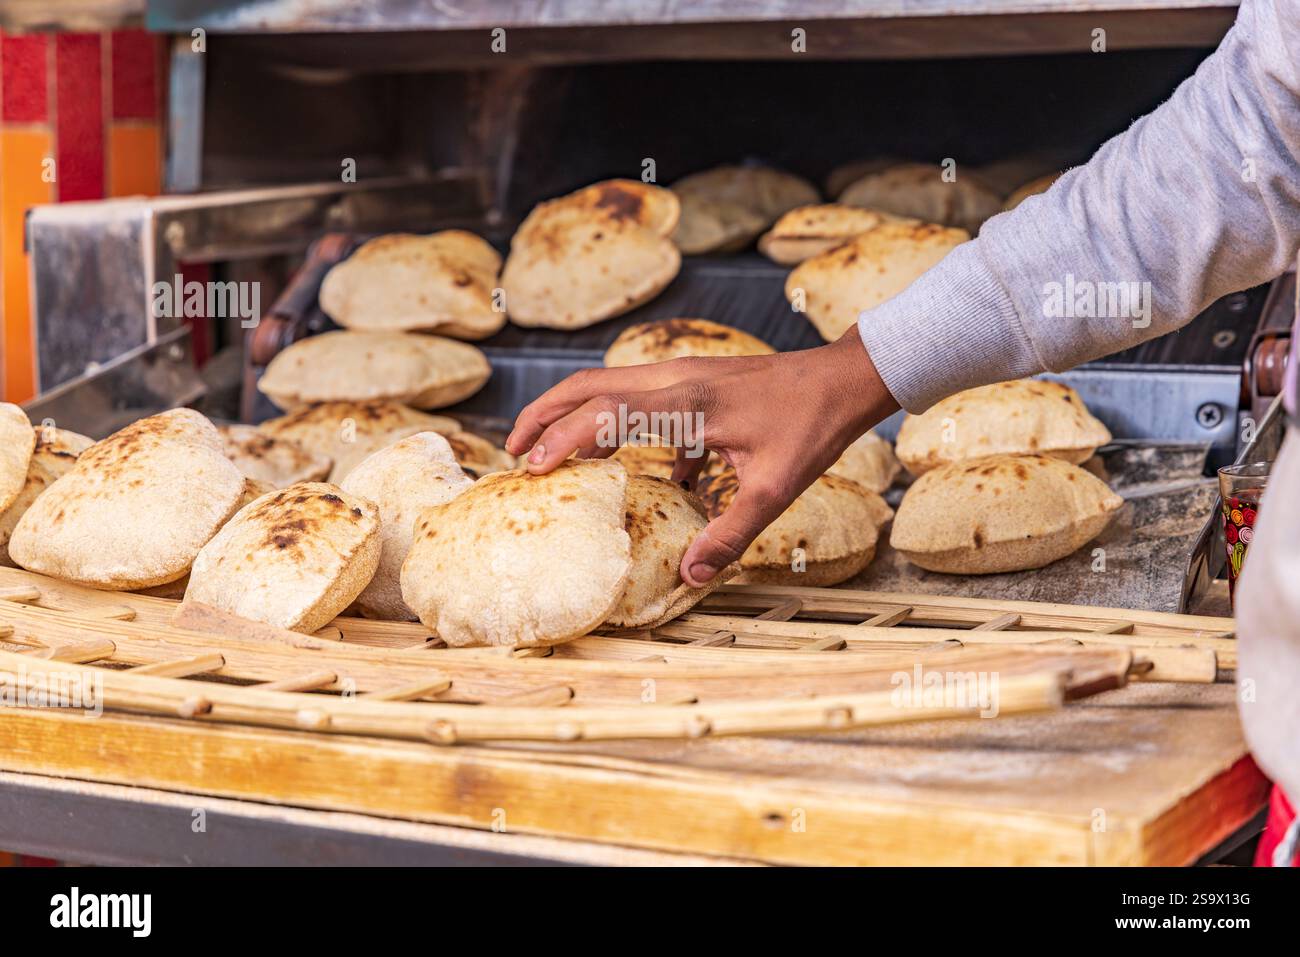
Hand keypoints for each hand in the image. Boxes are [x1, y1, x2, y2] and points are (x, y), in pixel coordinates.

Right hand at [505, 327, 899, 586]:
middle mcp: (673, 378)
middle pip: (588, 384)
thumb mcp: (775, 489)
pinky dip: (615, 426)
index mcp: (685, 400)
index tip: (531, 469)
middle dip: (544, 415)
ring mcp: (681, 376)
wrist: (845, 379)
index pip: (604, 411)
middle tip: (511, 453)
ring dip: (572, 415)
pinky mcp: (693, 384)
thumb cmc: (812, 427)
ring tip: (544, 453)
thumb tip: (691, 576)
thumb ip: (731, 533)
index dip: (563, 438)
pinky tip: (623, 467)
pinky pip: (638, 400)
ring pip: (607, 385)